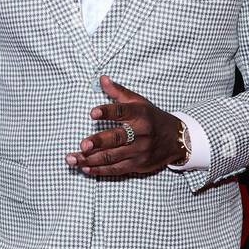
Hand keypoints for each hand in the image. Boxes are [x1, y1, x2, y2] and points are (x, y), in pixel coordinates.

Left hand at [65, 75, 184, 177]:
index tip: (92, 113)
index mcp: (140, 114)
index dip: (107, 112)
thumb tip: (102, 79)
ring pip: (113, 157)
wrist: (176, 140)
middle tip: (83, 144)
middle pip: (117, 138)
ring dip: (91, 159)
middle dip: (99, 142)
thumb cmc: (152, 118)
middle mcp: (141, 133)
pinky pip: (116, 169)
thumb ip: (119, 92)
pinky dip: (100, 170)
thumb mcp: (139, 102)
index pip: (122, 111)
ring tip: (72, 158)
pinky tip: (85, 168)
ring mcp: (140, 151)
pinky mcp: (138, 165)